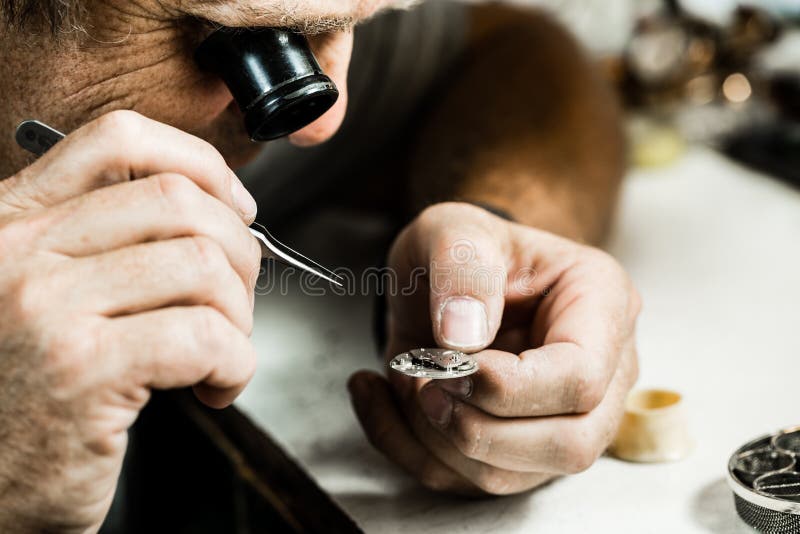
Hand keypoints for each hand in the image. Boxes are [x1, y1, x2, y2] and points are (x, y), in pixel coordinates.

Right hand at [0, 111, 261, 530]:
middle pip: (180, 201)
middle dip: (239, 252)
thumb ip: (105, 243)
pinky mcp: (80, 370)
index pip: (121, 139)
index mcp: (14, 219)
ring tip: (222, 351)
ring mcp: (44, 307)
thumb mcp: (42, 294)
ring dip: (240, 315)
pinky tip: (215, 388)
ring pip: (203, 267)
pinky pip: (205, 337)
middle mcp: (19, 250)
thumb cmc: (25, 394)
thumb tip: (218, 214)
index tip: (237, 209)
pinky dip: (236, 364)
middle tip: (236, 300)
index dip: (203, 164)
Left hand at [349, 202, 639, 494]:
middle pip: (568, 444)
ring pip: (512, 474)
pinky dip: (408, 448)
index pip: (581, 377)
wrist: (449, 279)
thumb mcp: (454, 229)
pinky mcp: (518, 449)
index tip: (446, 363)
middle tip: (422, 381)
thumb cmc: (467, 250)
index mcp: (602, 307)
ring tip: (403, 377)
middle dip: (478, 428)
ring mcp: (562, 418)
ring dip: (436, 440)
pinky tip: (380, 396)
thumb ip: (462, 266)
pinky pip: (465, 480)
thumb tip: (462, 336)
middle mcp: (600, 372)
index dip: (508, 387)